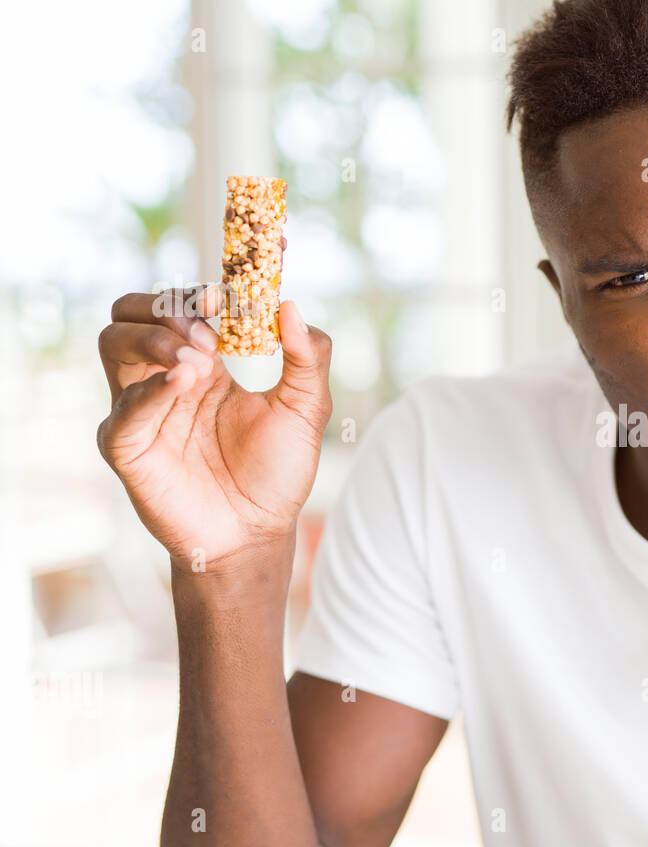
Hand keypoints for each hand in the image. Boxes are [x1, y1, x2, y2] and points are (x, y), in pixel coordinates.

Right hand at [97, 274, 332, 571]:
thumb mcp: (306, 409)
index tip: (236, 285)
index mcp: (205, 362)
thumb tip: (291, 306)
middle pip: (133, 310)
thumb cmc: (277, 473)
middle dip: (168, 306)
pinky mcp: (125, 443)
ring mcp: (141, 407)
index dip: (207, 286)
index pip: (187, 304)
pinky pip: (122, 406)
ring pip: (113, 341)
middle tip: (209, 328)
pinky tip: (185, 382)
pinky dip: (152, 388)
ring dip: (154, 336)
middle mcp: (166, 376)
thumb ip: (308, 358)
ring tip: (198, 355)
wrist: (257, 534)